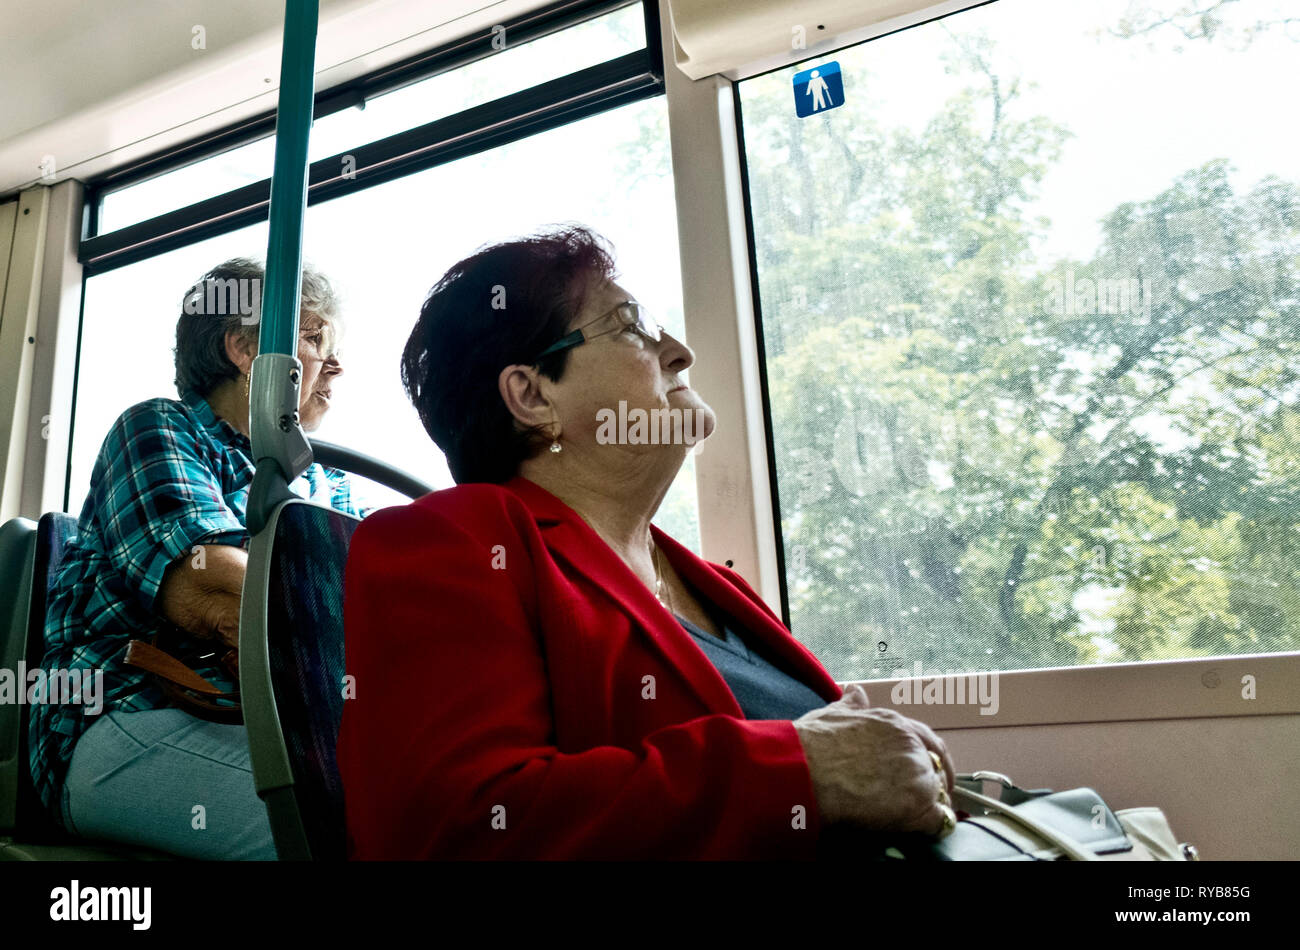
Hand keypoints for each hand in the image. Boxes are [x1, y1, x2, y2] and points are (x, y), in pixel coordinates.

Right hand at [793, 684, 955, 834]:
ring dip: (929, 806)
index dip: (934, 760)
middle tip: (919, 800)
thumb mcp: (833, 714)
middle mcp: (912, 746)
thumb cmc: (812, 745)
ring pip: (939, 796)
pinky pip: (939, 821)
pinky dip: (931, 827)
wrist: (804, 772)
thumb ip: (851, 705)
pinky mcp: (918, 805)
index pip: (930, 742)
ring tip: (910, 818)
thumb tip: (855, 692)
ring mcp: (918, 775)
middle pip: (937, 770)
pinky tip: (918, 829)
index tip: (934, 772)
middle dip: (931, 784)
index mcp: (895, 725)